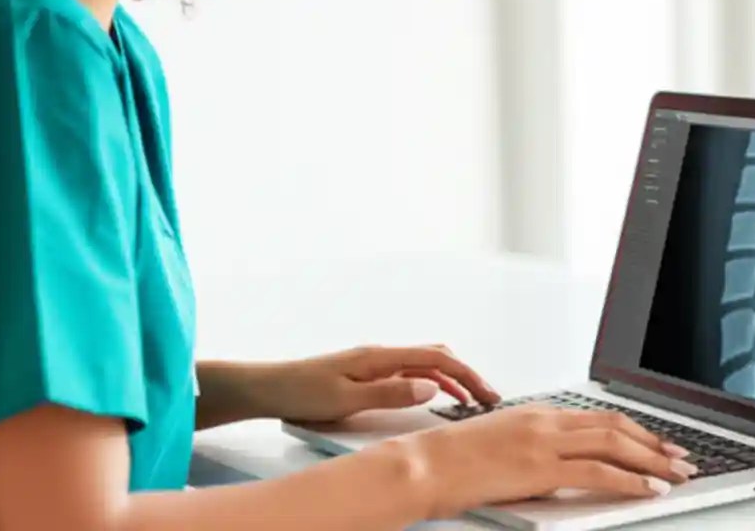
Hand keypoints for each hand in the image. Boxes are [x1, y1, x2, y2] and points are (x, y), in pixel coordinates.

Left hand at [260, 345, 502, 423]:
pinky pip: (408, 373)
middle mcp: (380, 355)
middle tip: (487, 398)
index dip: (467, 376)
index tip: (487, 394)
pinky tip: (434, 396)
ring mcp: (374, 363)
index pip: (436, 360)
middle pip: (436, 357)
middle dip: (466, 375)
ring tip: (469, 400)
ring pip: (424, 365)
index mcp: (380, 357)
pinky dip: (430, 382)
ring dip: (450, 379)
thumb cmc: (300, 392)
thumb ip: (391, 392)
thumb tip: (433, 386)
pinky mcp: (366, 374)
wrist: (266, 387)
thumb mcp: (347, 398)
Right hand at [392, 405, 697, 517]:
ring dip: (652, 461)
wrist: (424, 465)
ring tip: (676, 475)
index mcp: (538, 413)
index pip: (599, 417)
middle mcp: (546, 421)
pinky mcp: (540, 467)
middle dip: (654, 443)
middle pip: (616, 426)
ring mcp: (544, 442)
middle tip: (681, 458)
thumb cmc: (452, 460)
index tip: (658, 444)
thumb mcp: (502, 445)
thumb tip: (563, 468)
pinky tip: (649, 489)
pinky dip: (631, 480)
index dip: (636, 430)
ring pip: (614, 444)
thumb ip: (535, 451)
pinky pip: (598, 471)